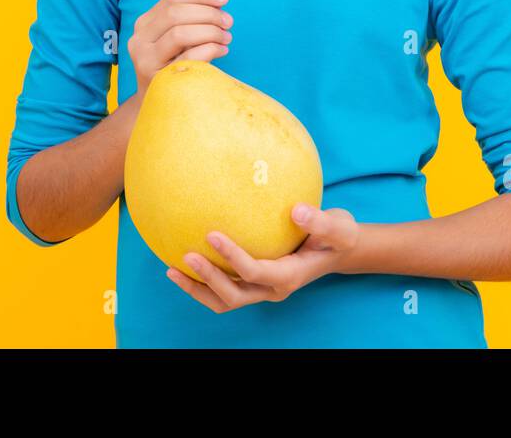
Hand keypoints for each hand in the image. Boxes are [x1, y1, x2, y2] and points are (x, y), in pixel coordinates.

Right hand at [127, 0, 233, 95]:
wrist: (157, 101)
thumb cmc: (174, 64)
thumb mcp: (177, 39)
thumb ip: (191, 19)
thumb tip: (219, 1)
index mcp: (145, 23)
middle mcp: (139, 39)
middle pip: (176, 13)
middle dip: (208, 14)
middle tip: (228, 22)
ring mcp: (145, 59)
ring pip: (180, 33)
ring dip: (210, 32)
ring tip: (226, 37)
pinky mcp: (157, 78)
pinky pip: (189, 57)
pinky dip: (210, 49)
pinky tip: (221, 50)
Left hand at [165, 203, 359, 312]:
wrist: (339, 250)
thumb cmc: (337, 235)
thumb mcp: (338, 226)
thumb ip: (319, 221)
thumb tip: (297, 210)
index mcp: (289, 276)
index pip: (255, 272)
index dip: (232, 257)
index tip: (211, 234)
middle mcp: (273, 289)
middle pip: (234, 295)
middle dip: (208, 280)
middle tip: (186, 256)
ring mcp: (263, 289)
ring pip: (225, 299)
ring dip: (198, 289)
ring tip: (172, 270)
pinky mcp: (255, 283)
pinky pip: (225, 289)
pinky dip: (203, 283)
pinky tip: (183, 263)